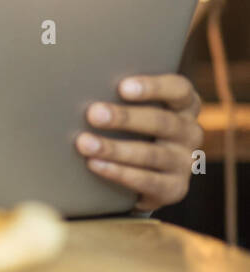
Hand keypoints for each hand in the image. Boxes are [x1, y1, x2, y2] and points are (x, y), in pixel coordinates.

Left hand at [74, 73, 203, 212]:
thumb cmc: (129, 127)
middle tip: (93, 114)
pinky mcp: (175, 189)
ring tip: (84, 143)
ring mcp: (185, 162)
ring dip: (115, 148)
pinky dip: (118, 172)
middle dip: (125, 118)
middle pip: (161, 122)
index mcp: (183, 105)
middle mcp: (189, 132)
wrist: (140, 174)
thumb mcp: (131, 108)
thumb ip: (118, 95)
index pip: (178, 89)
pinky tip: (95, 164)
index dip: (153, 87)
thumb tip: (81, 83)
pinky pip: (148, 181)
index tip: (122, 87)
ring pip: (151, 154)